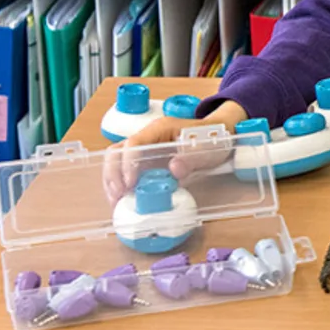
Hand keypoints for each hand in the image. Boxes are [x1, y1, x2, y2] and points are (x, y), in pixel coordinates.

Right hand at [102, 100, 248, 200]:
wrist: (218, 133)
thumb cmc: (211, 138)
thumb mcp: (207, 147)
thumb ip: (192, 157)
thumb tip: (174, 170)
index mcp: (159, 129)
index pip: (133, 143)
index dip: (127, 164)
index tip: (130, 184)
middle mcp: (146, 137)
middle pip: (117, 151)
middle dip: (113, 174)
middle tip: (118, 196)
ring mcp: (144, 148)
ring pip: (116, 160)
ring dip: (112, 181)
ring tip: (116, 201)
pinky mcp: (145, 160)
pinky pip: (125, 169)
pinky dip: (120, 183)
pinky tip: (123, 198)